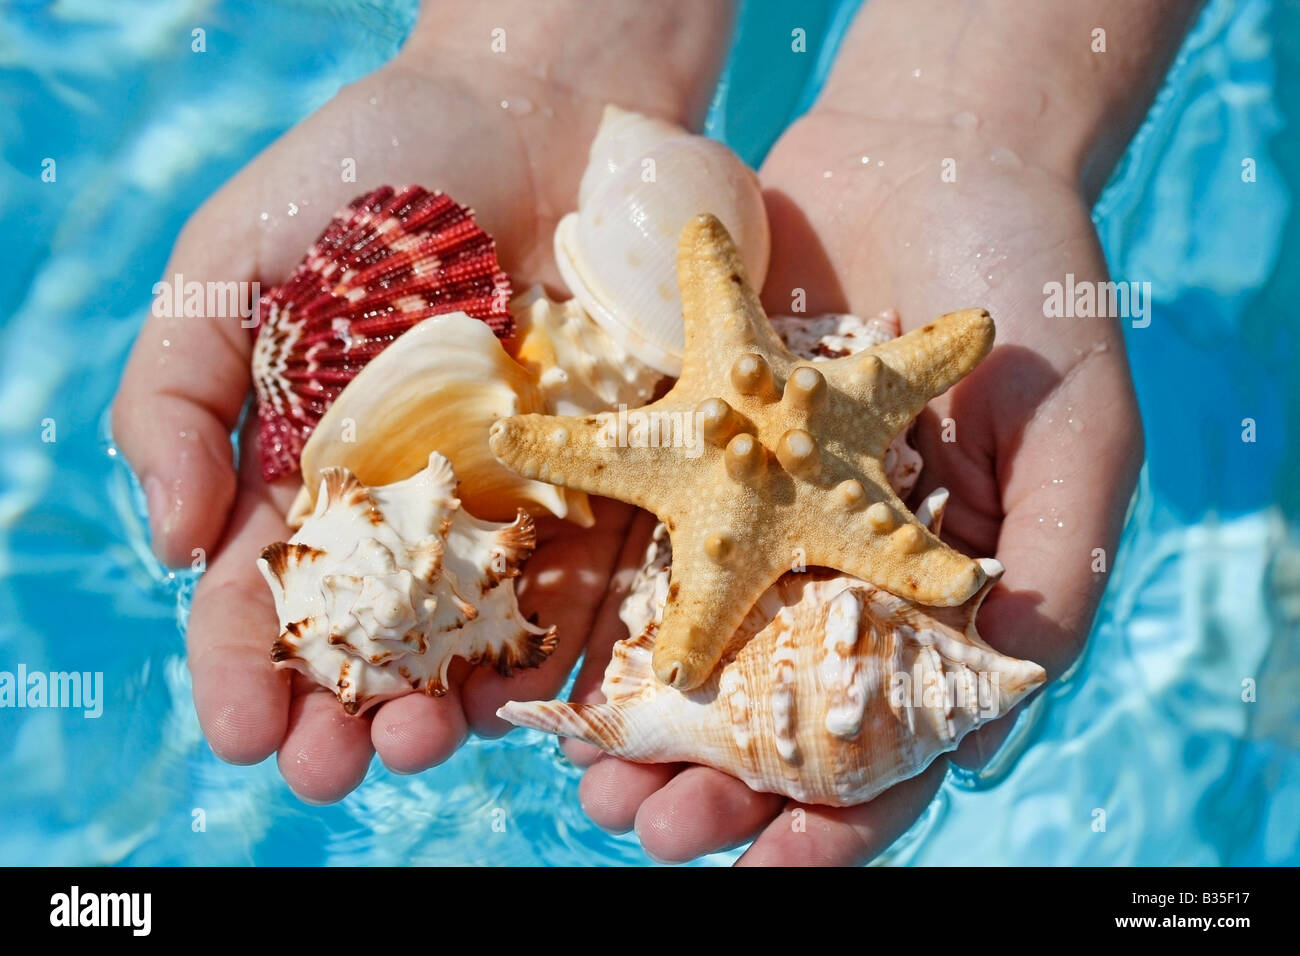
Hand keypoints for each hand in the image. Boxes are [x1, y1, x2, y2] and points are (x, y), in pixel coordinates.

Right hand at [110, 1, 731, 801]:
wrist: (539, 106)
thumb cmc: (370, 171)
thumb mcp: (232, 262)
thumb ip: (176, 394)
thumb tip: (175, 542)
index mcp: (314, 467)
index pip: (269, 593)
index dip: (246, 667)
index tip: (245, 729)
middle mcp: (413, 503)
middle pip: (374, 639)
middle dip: (346, 715)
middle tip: (336, 767)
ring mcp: (517, 497)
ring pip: (481, 633)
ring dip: (449, 704)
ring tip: (431, 740)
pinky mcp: (616, 475)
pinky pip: (594, 581)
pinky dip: (565, 645)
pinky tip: (538, 697)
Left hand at [567, 14, 1161, 859]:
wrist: (933, 150)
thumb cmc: (1035, 288)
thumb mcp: (1076, 428)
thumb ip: (1053, 567)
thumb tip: (997, 721)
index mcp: (925, 591)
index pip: (884, 736)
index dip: (837, 815)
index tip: (780, 865)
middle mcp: (828, 565)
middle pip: (763, 708)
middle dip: (711, 780)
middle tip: (651, 821)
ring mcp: (751, 507)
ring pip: (680, 639)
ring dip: (631, 718)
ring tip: (585, 773)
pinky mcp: (684, 441)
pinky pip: (624, 530)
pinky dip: (581, 598)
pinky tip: (533, 660)